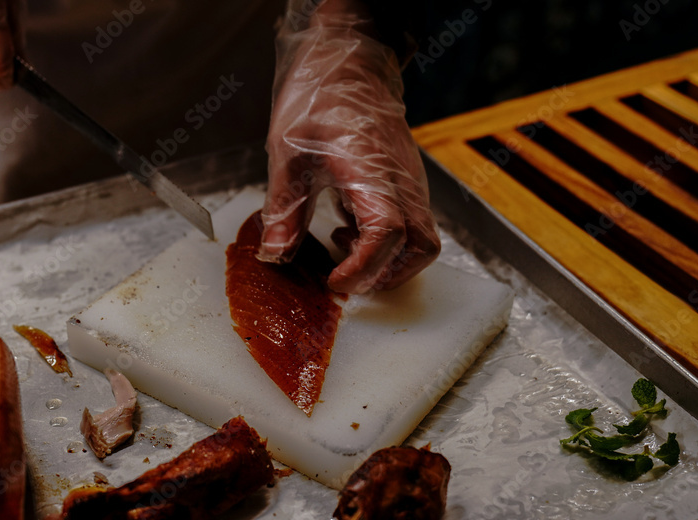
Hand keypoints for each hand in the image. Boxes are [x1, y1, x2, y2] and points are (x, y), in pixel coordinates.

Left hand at [259, 0, 438, 293]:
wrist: (348, 61)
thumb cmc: (319, 97)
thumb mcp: (286, 154)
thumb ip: (283, 210)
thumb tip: (275, 255)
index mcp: (371, 169)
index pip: (388, 232)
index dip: (363, 267)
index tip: (334, 280)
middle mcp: (401, 180)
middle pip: (419, 249)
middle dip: (383, 276)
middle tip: (341, 277)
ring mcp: (410, 182)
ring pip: (422, 242)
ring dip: (388, 263)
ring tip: (342, 253)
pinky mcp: (406, 184)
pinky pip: (412, 227)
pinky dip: (385, 245)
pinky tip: (345, 230)